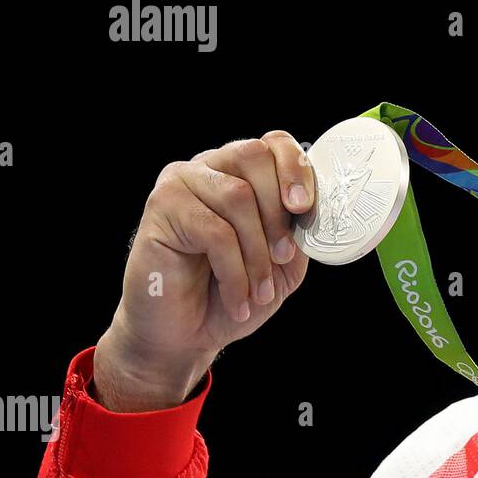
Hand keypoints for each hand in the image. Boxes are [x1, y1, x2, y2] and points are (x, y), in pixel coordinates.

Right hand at [93, 130, 314, 410]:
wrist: (186, 334)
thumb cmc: (234, 293)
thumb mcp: (283, 262)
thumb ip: (300, 229)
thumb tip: (316, 209)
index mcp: (243, 172)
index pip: (274, 143)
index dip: (295, 169)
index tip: (304, 207)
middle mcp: (210, 167)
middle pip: (253, 157)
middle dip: (277, 211)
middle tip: (283, 255)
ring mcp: (181, 183)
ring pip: (237, 196)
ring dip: (258, 251)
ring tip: (261, 290)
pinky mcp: (160, 209)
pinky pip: (214, 231)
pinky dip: (235, 272)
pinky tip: (238, 299)